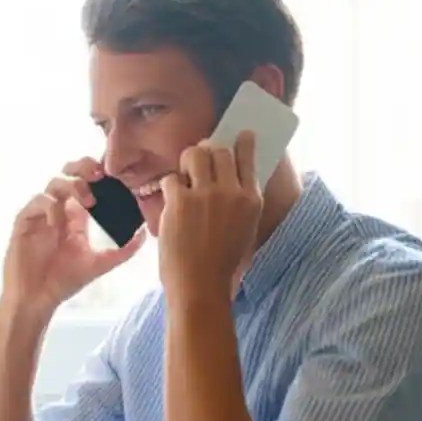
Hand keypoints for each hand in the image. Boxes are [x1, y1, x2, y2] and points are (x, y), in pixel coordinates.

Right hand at [2, 158, 145, 314]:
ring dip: (72, 186)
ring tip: (88, 201)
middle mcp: (59, 210)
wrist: (36, 300)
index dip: (99, 174)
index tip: (116, 175)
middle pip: (69, 174)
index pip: (88, 184)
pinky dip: (51, 206)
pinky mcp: (25, 221)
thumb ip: (122, 251)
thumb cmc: (63, 282)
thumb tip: (144, 235)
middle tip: (100, 176)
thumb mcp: (99, 264)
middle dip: (83, 168)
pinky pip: (38, 202)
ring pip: (54, 183)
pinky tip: (59, 222)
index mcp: (76, 216)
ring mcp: (41, 214)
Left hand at [158, 131, 262, 303]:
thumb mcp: (244, 230)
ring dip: (188, 161)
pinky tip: (172, 201)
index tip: (241, 134)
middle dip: (208, 151)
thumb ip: (240, 202)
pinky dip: (170, 187)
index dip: (242, 142)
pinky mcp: (180, 201)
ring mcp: (205, 195)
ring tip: (185, 176)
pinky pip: (172, 178)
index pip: (248, 157)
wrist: (200, 286)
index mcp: (251, 200)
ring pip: (195, 154)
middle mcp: (231, 192)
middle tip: (199, 160)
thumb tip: (230, 178)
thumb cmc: (222, 263)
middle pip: (219, 150)